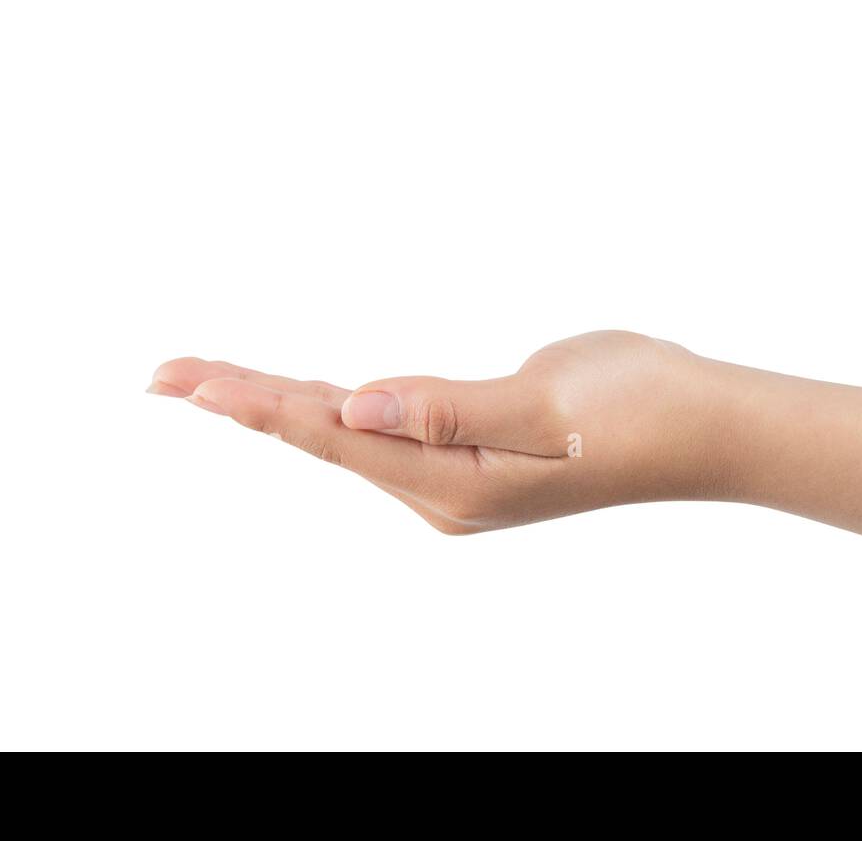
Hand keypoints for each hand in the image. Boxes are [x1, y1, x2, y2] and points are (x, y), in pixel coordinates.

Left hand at [148, 331, 733, 532]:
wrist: (701, 426)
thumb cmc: (639, 412)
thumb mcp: (546, 409)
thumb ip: (446, 411)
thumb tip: (355, 408)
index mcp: (451, 482)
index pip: (332, 434)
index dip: (255, 403)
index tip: (183, 381)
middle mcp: (439, 488)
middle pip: (320, 436)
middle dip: (240, 402)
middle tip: (160, 375)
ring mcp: (451, 473)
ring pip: (342, 431)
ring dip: (274, 404)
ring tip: (206, 383)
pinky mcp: (467, 448)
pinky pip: (378, 425)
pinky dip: (326, 405)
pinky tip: (302, 397)